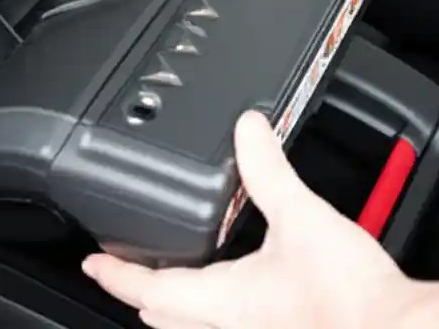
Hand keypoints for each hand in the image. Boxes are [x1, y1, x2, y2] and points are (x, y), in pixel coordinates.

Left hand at [82, 111, 415, 328]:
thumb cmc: (346, 295)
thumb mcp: (300, 217)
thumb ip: (268, 171)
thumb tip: (248, 129)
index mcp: (220, 301)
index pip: (146, 287)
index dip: (114, 272)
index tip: (92, 261)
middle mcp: (230, 326)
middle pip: (164, 316)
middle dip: (141, 291)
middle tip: (125, 270)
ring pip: (197, 326)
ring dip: (179, 302)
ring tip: (176, 277)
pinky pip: (234, 324)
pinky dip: (220, 305)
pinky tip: (243, 287)